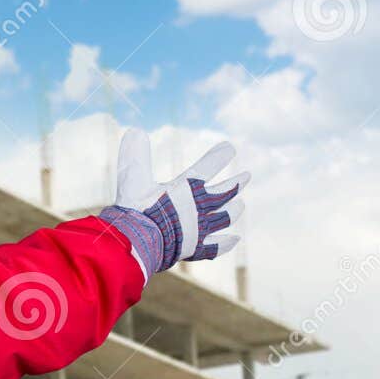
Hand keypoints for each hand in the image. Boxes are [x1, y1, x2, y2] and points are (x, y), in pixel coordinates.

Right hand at [100, 128, 247, 279]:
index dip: (220, 156)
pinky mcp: (195, 248)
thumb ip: (135, 155)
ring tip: (241, 204)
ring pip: (226, 217)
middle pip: (225, 193)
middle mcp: (199, 208)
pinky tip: (235, 239)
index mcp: (188, 188)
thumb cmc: (135, 209)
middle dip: (236, 183)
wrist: (137, 244)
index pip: (209, 166)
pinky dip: (227, 242)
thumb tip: (135, 131)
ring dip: (234, 210)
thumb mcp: (132, 177)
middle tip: (247, 176)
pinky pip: (217, 246)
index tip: (230, 148)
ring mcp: (200, 230)